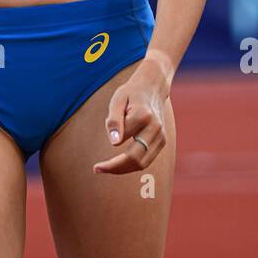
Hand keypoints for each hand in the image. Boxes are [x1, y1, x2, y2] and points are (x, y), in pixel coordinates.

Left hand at [93, 56, 170, 175]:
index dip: (108, 150)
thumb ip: (114, 120)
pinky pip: (147, 160)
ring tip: (105, 169)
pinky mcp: (162, 142)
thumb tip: (115, 143)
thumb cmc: (131, 93)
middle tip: (97, 169)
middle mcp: (155, 128)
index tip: (96, 162)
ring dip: (123, 170)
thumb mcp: (117, 99)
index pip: (122, 139)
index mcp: (143, 116)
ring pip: (143, 163)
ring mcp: (161, 136)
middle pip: (136, 158)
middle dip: (115, 168)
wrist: (152, 87)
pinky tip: (118, 164)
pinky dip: (132, 165)